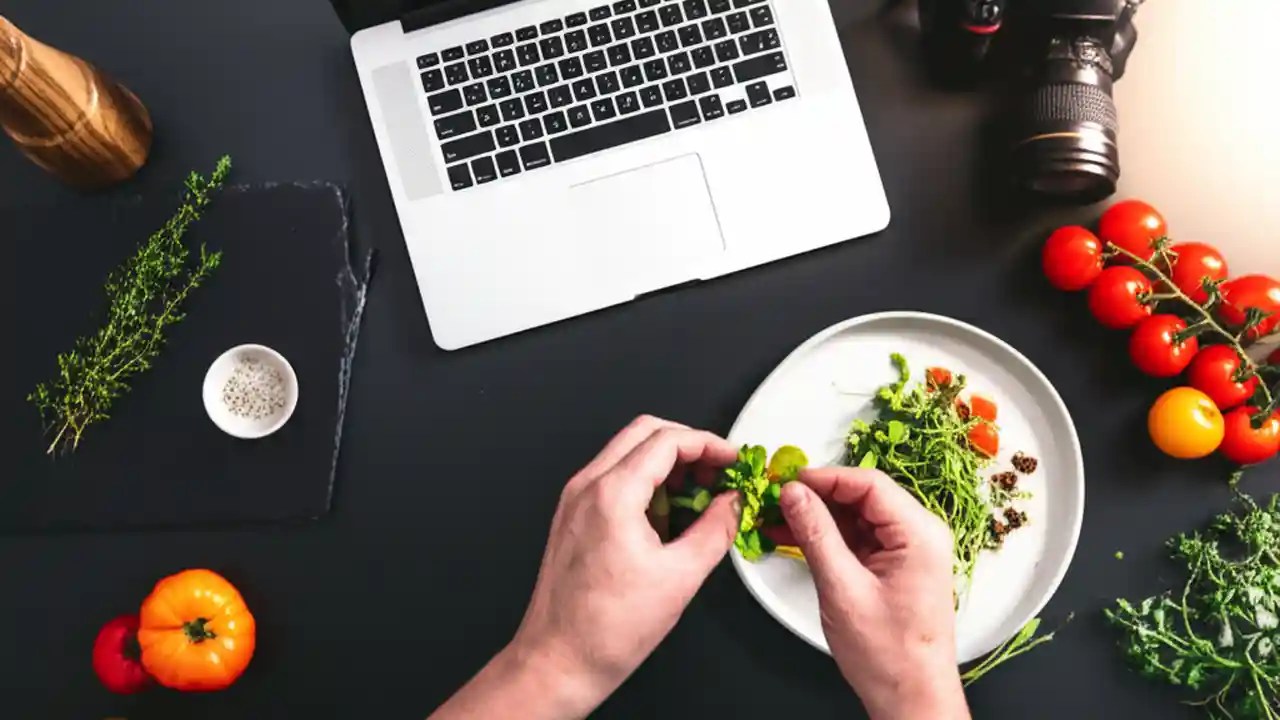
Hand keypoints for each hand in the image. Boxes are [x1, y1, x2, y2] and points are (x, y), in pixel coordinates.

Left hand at [492, 417, 740, 718]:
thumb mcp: (681, 577)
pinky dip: (643, 482)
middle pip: (644, 433)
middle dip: (687, 444)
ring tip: (696, 495)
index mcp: (612, 494)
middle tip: (716, 470)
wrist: (558, 660)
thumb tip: (732, 504)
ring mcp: (574, 500)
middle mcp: (587, 488)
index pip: (667, 440)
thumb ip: (715, 529)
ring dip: (665, 462)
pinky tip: (666, 515)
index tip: (731, 458)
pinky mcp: (572, 517)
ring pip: (626, 453)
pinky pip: (611, 479)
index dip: (708, 443)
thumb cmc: (606, 629)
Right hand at [779, 467, 969, 719]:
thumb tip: (792, 493)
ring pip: (857, 515)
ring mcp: (908, 550)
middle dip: (817, 496)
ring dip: (818, 516)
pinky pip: (858, 537)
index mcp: (919, 534)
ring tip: (775, 518)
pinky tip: (794, 536)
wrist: (911, 697)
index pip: (868, 483)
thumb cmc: (888, 653)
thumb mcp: (843, 589)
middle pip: (862, 496)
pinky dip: (828, 535)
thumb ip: (816, 535)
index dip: (824, 477)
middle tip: (775, 498)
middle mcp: (920, 534)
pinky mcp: (895, 565)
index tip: (786, 480)